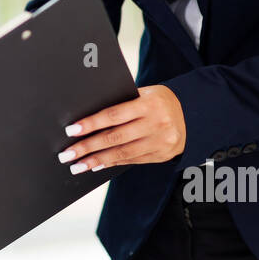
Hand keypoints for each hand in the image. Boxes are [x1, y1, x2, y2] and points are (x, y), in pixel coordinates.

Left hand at [59, 85, 185, 170]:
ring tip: (78, 165)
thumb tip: (87, 116)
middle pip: (115, 137)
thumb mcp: (144, 94)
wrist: (192, 113)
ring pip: (123, 153)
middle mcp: (156, 124)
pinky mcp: (162, 155)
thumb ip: (122, 103)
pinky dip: (112, 163)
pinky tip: (97, 165)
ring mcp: (161, 142)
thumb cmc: (158, 101)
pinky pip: (132, 160)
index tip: (71, 131)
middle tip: (67, 155)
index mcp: (149, 104)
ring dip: (97, 161)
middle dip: (87, 147)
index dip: (91, 124)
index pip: (114, 115)